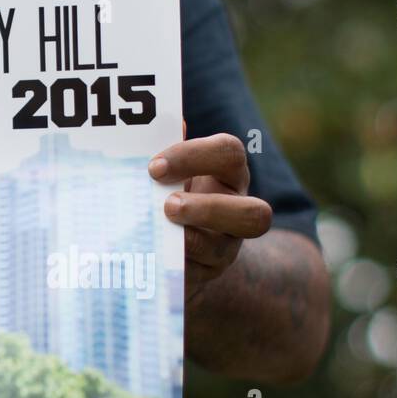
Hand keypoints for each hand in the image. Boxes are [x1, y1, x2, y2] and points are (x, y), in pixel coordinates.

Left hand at [148, 132, 271, 300]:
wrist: (171, 235)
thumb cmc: (163, 186)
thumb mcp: (162, 168)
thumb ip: (162, 149)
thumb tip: (166, 122)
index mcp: (227, 173)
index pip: (229, 153)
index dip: (194, 156)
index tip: (153, 166)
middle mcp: (236, 211)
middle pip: (255, 214)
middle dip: (209, 210)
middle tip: (167, 205)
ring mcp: (224, 248)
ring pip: (226, 250)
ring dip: (190, 241)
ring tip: (158, 232)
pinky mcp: (202, 275)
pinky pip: (191, 275)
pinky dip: (165, 263)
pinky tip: (141, 255)